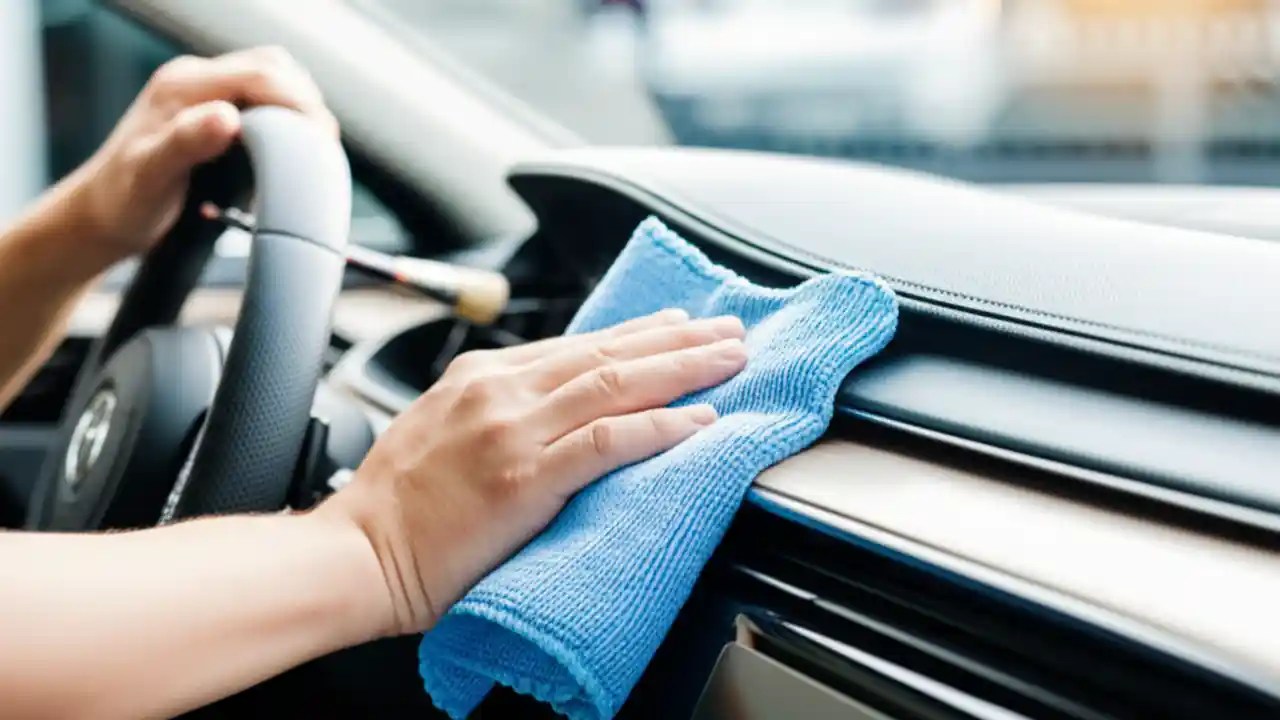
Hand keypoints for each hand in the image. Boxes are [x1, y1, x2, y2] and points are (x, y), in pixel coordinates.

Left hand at [67, 46, 336, 262]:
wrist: (101, 215)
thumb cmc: (123, 201)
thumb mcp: (151, 175)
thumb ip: (187, 142)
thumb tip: (227, 118)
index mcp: (183, 87)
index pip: (261, 73)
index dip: (300, 102)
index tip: (322, 139)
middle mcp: (195, 81)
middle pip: (274, 68)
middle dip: (307, 102)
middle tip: (323, 146)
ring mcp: (205, 93)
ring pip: (274, 79)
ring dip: (299, 108)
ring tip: (312, 148)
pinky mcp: (213, 109)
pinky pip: (264, 99)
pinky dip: (287, 118)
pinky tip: (290, 149)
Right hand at [318, 310, 747, 635]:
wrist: (357, 554)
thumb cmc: (396, 505)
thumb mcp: (440, 427)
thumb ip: (493, 407)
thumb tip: (549, 406)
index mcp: (481, 376)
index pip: (576, 344)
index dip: (636, 332)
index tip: (679, 325)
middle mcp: (500, 391)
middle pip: (607, 352)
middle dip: (677, 340)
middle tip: (729, 331)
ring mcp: (511, 432)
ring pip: (615, 383)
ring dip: (683, 369)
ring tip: (731, 362)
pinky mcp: (522, 479)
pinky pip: (605, 442)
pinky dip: (657, 428)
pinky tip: (697, 421)